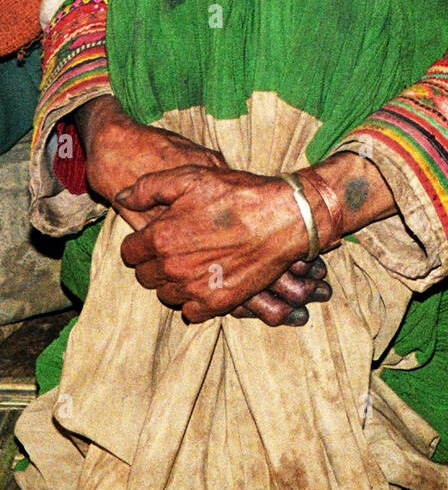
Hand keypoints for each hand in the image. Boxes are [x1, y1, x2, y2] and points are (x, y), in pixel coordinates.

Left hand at [75, 97, 330, 323]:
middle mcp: (173, 268)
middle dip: (154, 262)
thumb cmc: (236, 194)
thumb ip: (148, 188)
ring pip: (167, 295)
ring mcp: (195, 289)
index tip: (154, 235)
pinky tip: (206, 280)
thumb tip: (122, 197)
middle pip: (145, 277)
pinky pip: (191, 312)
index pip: (129, 253)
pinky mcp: (218, 303)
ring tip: (192, 262)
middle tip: (175, 247)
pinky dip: (194, 299)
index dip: (139, 243)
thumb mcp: (190, 177)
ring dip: (173, 281)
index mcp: (161, 238)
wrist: (282, 218)